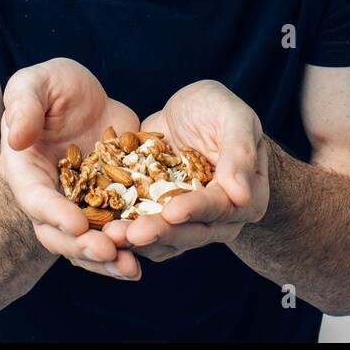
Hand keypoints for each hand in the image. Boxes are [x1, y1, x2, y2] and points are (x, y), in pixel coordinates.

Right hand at [0, 57, 143, 279]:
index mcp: (26, 171)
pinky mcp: (112, 202)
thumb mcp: (36, 83)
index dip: (54, 215)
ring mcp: (82, 204)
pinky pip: (120, 229)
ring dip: (110, 259)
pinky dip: (134, 242)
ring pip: (91, 242)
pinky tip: (156, 247)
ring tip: (132, 268)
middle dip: (84, 248)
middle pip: (61, 234)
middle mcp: (52, 197)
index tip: (76, 225)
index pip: (36, 199)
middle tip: (109, 253)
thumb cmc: (52, 87)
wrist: (86, 96)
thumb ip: (24, 105)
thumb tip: (17, 137)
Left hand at [100, 80, 268, 262]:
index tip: (173, 210)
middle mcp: (220, 219)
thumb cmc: (218, 110)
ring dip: (138, 240)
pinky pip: (145, 235)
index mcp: (246, 197)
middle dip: (160, 232)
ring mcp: (189, 222)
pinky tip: (102, 230)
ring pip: (165, 240)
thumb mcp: (233, 117)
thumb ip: (239, 152)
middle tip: (131, 234)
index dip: (197, 209)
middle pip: (191, 232)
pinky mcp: (162, 220)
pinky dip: (125, 234)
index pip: (220, 207)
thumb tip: (242, 195)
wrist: (189, 115)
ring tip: (111, 235)